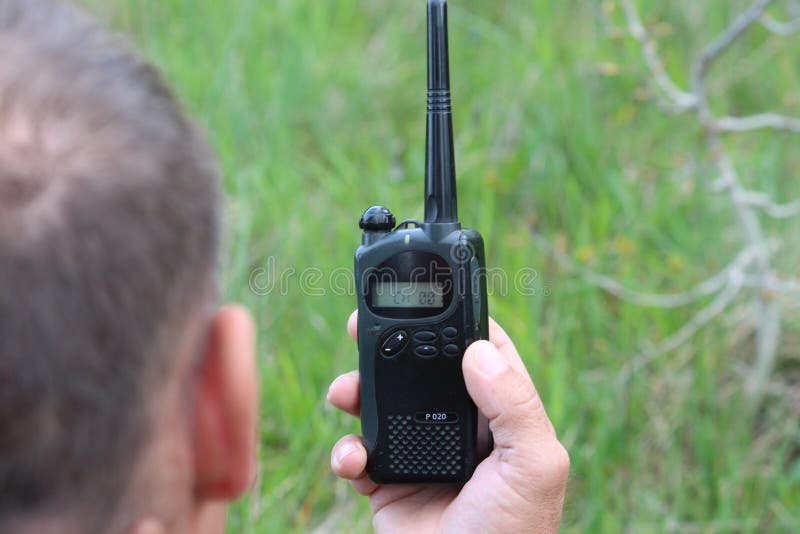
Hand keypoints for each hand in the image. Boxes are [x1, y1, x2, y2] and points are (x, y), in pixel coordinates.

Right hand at [327, 312, 568, 532]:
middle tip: (361, 325)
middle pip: (419, 369)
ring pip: (380, 403)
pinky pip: (357, 452)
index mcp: (499, 417)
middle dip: (390, 345)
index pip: (480, 353)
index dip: (456, 322)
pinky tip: (354, 462)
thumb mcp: (534, 467)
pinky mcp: (387, 481)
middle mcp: (458, 427)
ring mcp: (420, 451)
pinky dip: (346, 452)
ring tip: (343, 393)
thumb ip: (515, 406)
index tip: (431, 294)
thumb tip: (478, 351)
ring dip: (355, 391)